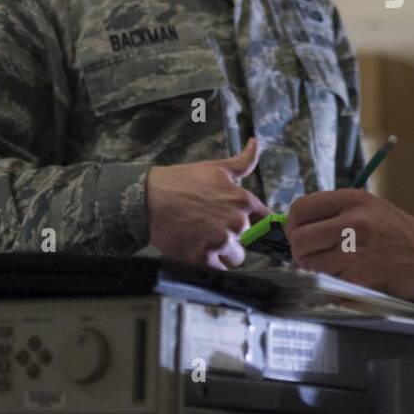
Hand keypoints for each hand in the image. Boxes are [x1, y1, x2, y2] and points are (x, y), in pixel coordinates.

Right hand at [146, 137, 271, 269]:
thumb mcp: (216, 168)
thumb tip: (255, 143)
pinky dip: (209, 263)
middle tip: (210, 225)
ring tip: (202, 237)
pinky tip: (196, 248)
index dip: (256, 223)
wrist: (148, 198)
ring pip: (234, 258)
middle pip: (247, 241)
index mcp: (243, 200)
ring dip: (222, 252)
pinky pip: (218, 270)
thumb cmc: (182, 181)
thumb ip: (243, 161)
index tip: (246, 224)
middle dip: (232, 236)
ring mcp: (220, 241)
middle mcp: (236, 222)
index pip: (265, 220)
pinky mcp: (203, 258)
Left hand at [286, 188, 413, 301]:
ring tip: (331, 263)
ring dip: (313, 267)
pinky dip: (329, 280)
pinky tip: (345, 274)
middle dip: (300, 249)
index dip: (293, 224)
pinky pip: (326, 281)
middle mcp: (352, 222)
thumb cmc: (392, 230)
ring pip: (308, 264)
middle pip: (299, 239)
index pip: (301, 209)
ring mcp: (355, 251)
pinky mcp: (359, 277)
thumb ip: (332, 210)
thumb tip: (295, 225)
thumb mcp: (365, 205)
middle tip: (311, 252)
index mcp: (351, 199)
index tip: (298, 233)